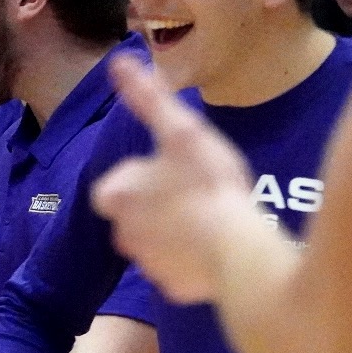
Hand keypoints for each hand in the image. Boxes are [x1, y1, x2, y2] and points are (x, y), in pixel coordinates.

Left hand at [91, 55, 260, 304]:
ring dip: (176, 230)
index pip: (115, 184)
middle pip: (136, 213)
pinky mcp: (171, 288)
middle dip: (158, 204)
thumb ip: (148, 99)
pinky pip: (179, 269)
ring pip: (156, 242)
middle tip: (196, 192)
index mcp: (115, 195)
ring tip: (210, 216)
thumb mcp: (180, 130)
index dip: (142, 176)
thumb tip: (118, 63)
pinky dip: (193, 259)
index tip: (173, 171)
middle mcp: (120, 234)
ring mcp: (146, 264)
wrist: (236, 246)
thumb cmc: (208, 183)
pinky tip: (218, 244)